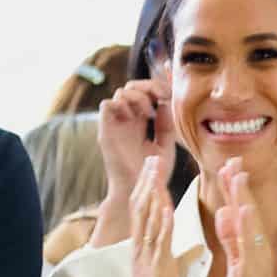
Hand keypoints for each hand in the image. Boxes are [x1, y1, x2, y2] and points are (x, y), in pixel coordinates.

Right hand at [98, 79, 175, 203]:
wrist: (138, 191)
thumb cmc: (152, 174)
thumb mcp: (165, 146)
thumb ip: (166, 125)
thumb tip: (165, 103)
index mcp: (141, 123)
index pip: (145, 93)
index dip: (156, 85)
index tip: (171, 90)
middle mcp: (127, 121)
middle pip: (132, 87)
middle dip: (149, 85)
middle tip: (162, 94)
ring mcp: (116, 125)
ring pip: (120, 92)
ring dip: (138, 96)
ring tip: (149, 112)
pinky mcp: (106, 131)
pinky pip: (106, 105)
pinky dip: (121, 103)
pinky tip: (134, 117)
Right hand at [127, 156, 177, 276]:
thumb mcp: (159, 269)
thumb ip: (164, 252)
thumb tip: (172, 242)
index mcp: (141, 247)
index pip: (141, 211)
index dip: (146, 188)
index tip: (151, 168)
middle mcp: (140, 247)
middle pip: (141, 208)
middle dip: (147, 182)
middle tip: (151, 158)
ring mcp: (148, 255)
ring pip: (148, 218)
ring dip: (153, 193)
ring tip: (156, 172)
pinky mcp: (158, 266)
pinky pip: (160, 240)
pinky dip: (162, 221)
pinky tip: (165, 205)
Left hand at [213, 158, 276, 276]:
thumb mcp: (235, 262)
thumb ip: (232, 240)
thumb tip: (226, 214)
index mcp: (248, 245)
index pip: (241, 211)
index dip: (234, 188)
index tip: (228, 166)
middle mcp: (256, 247)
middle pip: (247, 210)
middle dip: (239, 185)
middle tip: (233, 160)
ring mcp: (257, 258)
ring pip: (250, 222)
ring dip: (243, 197)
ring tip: (236, 174)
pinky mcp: (255, 270)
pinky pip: (250, 245)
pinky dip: (247, 227)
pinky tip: (244, 209)